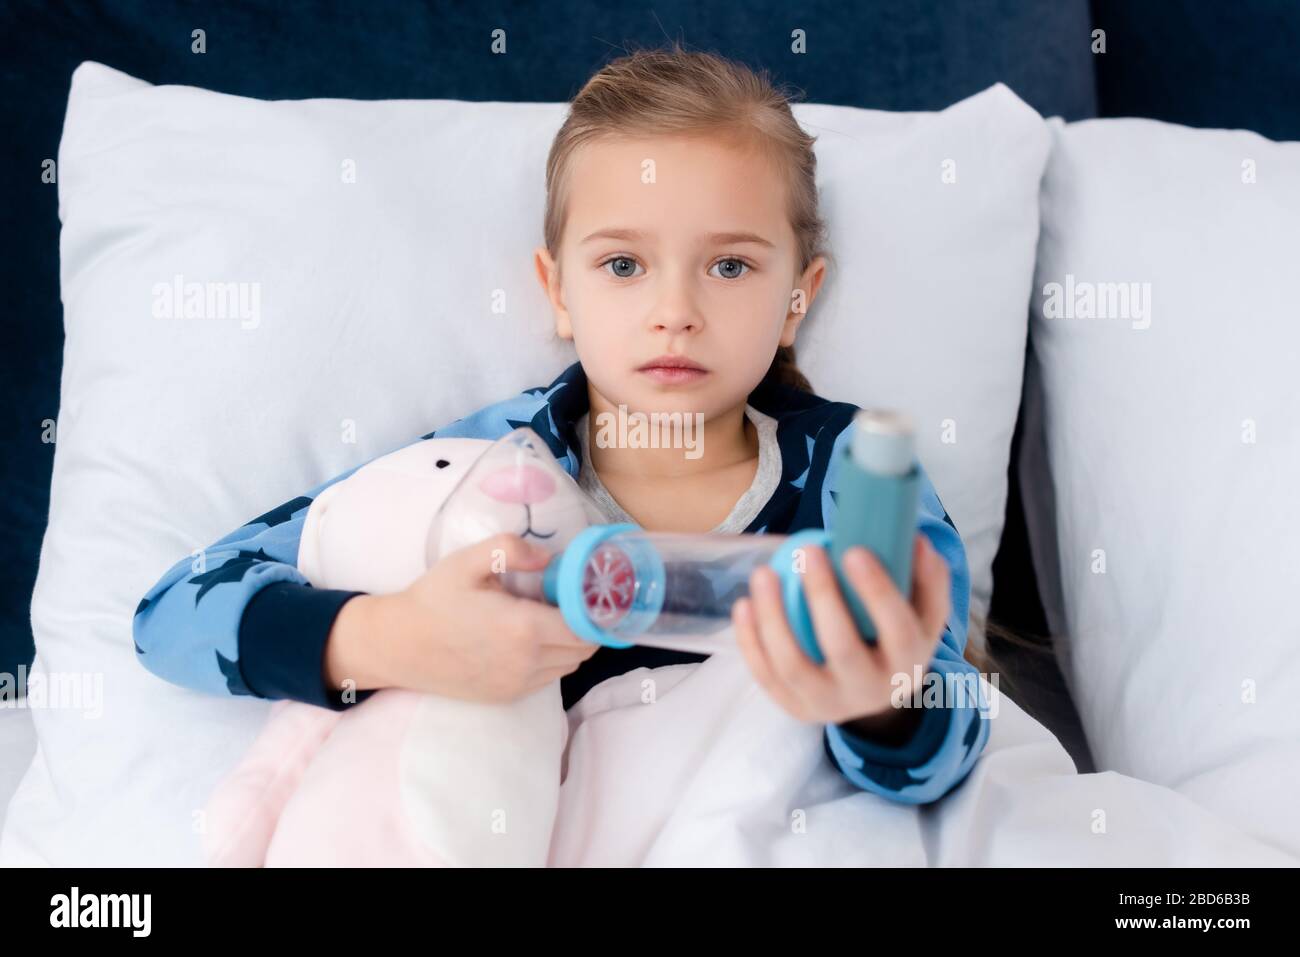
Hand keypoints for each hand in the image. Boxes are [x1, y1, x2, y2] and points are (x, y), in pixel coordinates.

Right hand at [325, 532, 597, 701]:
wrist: (397, 645)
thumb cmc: (432, 599)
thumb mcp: (468, 561)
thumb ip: (512, 549)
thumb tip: (550, 558)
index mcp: (524, 628)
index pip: (587, 626)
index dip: (595, 609)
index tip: (588, 590)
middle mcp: (527, 662)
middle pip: (584, 647)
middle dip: (586, 623)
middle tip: (569, 600)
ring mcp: (518, 684)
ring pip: (569, 664)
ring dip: (570, 642)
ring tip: (548, 618)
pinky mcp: (508, 696)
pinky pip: (548, 678)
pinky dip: (551, 659)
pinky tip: (529, 638)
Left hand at [731, 533, 949, 727]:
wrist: (874, 695)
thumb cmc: (895, 638)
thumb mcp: (923, 614)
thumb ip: (927, 578)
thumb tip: (916, 541)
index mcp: (907, 663)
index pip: (896, 628)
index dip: (876, 591)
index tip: (853, 550)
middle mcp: (869, 690)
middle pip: (842, 647)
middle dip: (822, 596)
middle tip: (805, 551)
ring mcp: (828, 703)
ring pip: (793, 665)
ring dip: (773, 617)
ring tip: (764, 573)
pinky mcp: (795, 708)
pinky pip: (766, 675)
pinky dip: (751, 640)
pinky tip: (744, 604)